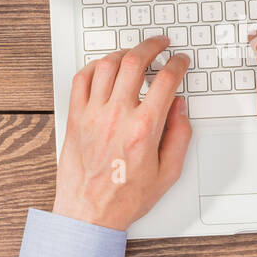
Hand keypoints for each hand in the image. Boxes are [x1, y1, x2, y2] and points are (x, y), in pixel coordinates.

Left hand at [53, 36, 192, 229]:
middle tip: (161, 44)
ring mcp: (93, 114)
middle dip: (153, 46)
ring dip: (124, 52)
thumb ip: (180, 135)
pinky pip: (82, 79)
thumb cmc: (125, 197)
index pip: (166, 80)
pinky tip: (105, 67)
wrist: (89, 213)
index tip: (181, 61)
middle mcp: (117, 116)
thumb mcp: (169, 173)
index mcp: (144, 128)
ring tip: (135, 53)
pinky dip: (94, 66)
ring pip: (108, 65)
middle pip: (136, 62)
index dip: (178, 64)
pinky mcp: (75, 117)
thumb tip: (179, 108)